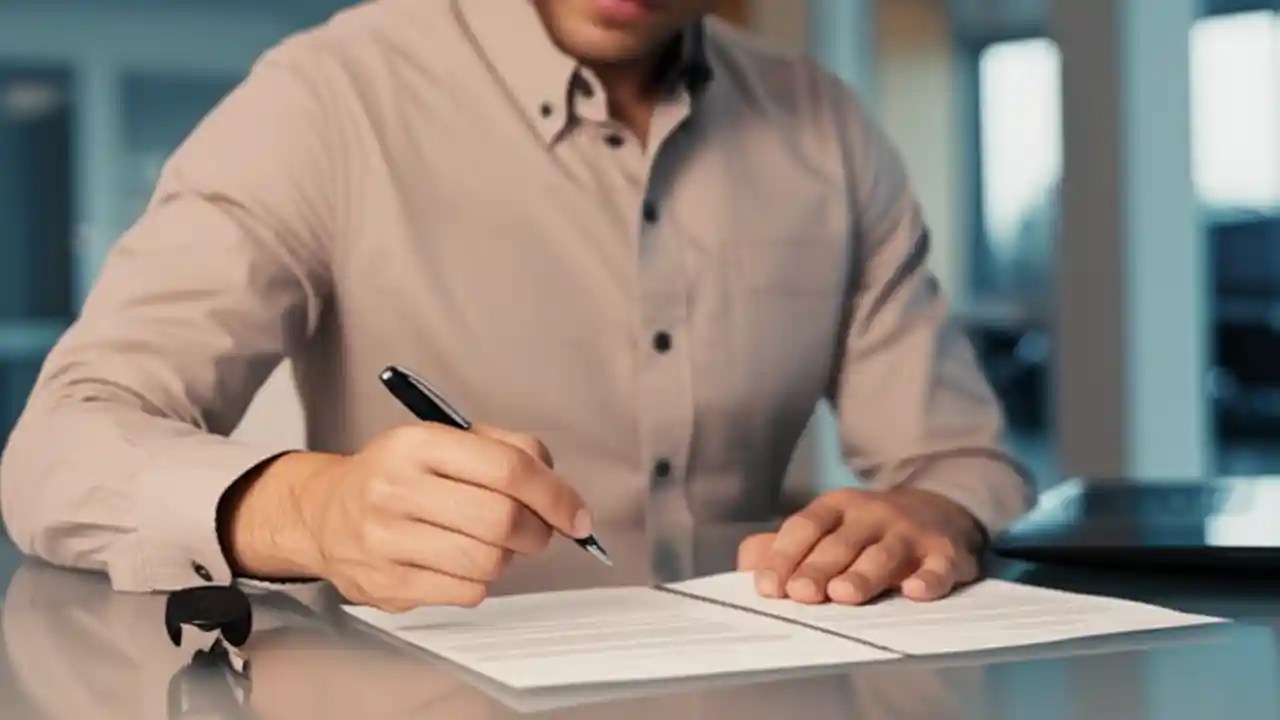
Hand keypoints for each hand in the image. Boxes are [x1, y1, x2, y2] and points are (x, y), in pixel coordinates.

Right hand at [224, 423, 590, 611]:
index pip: (508, 469)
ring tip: (495, 544)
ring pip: (488, 562)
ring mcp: (385, 541)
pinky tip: (463, 563)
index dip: (556, 495)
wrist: (323, 513)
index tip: (577, 515)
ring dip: (509, 558)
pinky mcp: (386, 585)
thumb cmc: (400, 474)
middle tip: (541, 532)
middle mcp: (396, 489)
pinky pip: (467, 593)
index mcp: (417, 443)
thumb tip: (560, 492)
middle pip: (502, 520)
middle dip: (539, 532)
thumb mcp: (446, 440)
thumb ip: (509, 451)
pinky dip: (481, 581)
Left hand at [737, 487, 983, 604]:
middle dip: (818, 568)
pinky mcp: (945, 552)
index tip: (768, 587)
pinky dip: (929, 578)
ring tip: (843, 595)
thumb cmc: (866, 531)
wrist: (940, 510)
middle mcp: (871, 515)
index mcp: (836, 507)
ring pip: (883, 554)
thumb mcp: (826, 528)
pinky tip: (915, 592)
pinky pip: (938, 566)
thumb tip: (747, 566)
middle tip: (800, 594)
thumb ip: (784, 547)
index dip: (784, 555)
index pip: (804, 527)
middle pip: (840, 543)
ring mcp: (909, 533)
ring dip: (863, 574)